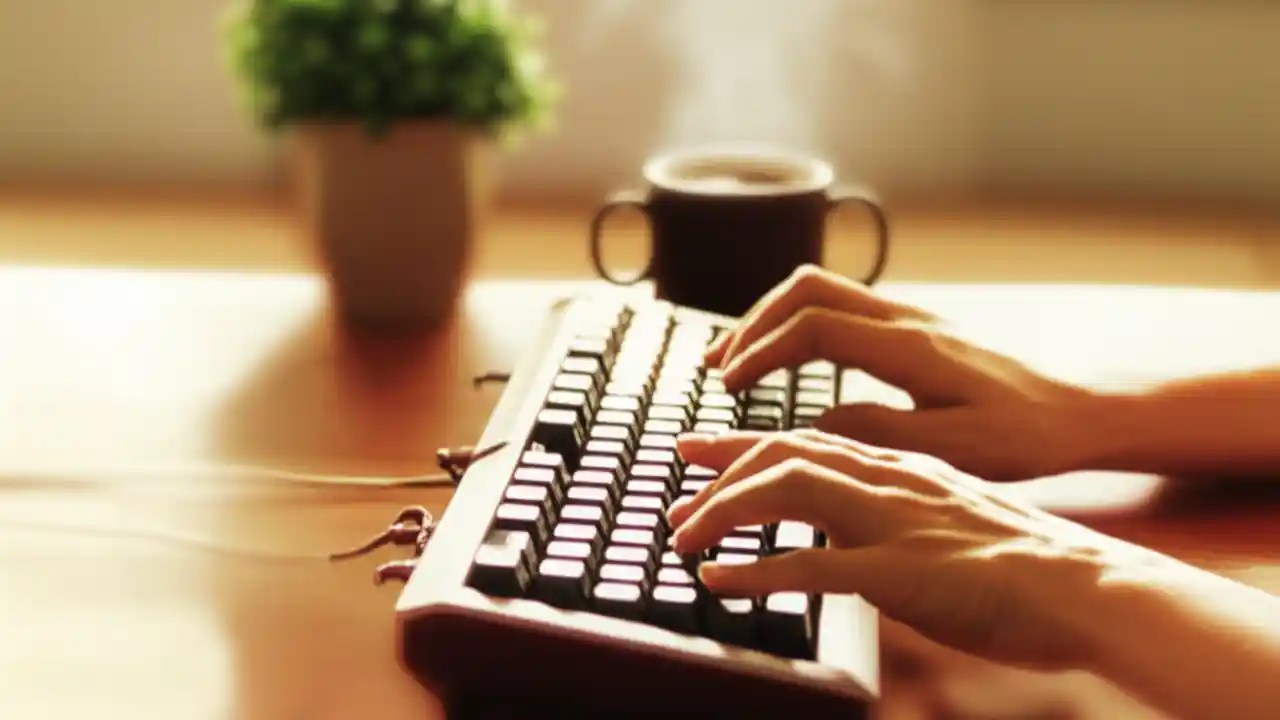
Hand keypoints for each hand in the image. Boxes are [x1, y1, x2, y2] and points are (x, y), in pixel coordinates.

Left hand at [668, 430, 1166, 670]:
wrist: (1087, 586)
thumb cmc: (1024, 563)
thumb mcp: (948, 523)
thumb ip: (893, 521)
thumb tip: (846, 545)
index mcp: (901, 468)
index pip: (807, 438)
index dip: (743, 443)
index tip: (698, 450)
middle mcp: (890, 482)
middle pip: (784, 452)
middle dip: (719, 469)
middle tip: (675, 493)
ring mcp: (893, 522)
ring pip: (786, 491)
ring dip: (723, 511)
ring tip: (684, 538)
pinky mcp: (900, 571)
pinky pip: (809, 566)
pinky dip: (754, 570)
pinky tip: (719, 580)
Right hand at [705, 265, 1095, 480]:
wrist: (1082, 407)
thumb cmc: (1029, 434)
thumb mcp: (956, 448)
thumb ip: (879, 430)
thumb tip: (811, 423)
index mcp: (913, 347)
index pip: (814, 327)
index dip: (762, 351)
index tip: (732, 386)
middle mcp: (907, 319)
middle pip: (806, 289)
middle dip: (753, 325)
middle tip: (720, 369)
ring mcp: (911, 316)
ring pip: (820, 289)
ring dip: (771, 319)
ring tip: (737, 360)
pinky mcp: (915, 326)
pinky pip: (841, 305)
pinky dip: (799, 323)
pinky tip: (788, 356)